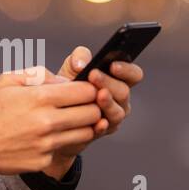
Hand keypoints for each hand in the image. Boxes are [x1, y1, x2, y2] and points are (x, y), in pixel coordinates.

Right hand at [0, 69, 101, 180]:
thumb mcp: (7, 80)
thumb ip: (39, 74)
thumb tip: (64, 80)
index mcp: (39, 98)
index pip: (85, 91)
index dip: (90, 88)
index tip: (87, 88)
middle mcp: (46, 122)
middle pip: (92, 112)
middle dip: (92, 106)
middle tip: (84, 104)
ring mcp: (46, 145)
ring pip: (86, 133)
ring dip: (83, 125)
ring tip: (71, 119)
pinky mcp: (43, 161)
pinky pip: (64, 147)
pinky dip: (61, 141)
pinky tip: (47, 136)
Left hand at [40, 45, 144, 177]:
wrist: (54, 113)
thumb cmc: (68, 86)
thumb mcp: (71, 67)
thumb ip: (79, 58)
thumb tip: (82, 64)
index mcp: (118, 81)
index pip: (134, 75)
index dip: (127, 70)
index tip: (113, 65)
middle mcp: (120, 100)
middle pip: (124, 92)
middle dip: (109, 83)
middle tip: (94, 75)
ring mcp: (112, 117)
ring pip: (118, 112)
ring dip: (109, 103)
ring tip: (98, 95)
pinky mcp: (101, 131)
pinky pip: (105, 129)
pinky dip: (102, 125)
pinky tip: (98, 121)